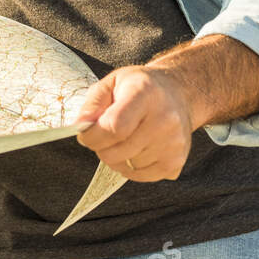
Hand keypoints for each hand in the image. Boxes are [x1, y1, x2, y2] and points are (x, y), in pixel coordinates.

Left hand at [74, 65, 196, 182]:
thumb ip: (93, 103)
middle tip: (103, 137)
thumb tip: (79, 126)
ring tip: (124, 139)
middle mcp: (165, 120)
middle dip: (101, 148)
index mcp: (146, 94)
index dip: (93, 136)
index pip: (114, 127)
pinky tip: (135, 149)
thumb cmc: (140, 87)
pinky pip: (141, 177)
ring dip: (117, 157)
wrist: (178, 93)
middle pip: (117, 152)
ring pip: (127, 166)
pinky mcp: (176, 162)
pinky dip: (130, 168)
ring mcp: (173, 143)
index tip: (86, 134)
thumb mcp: (113, 82)